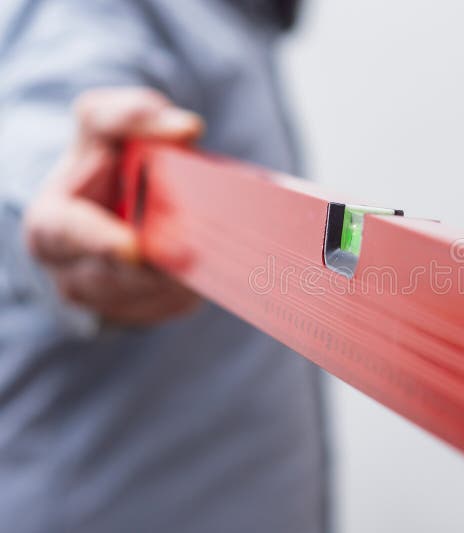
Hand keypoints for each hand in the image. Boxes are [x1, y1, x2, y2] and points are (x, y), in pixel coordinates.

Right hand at [24, 87, 204, 325]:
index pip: (71, 238)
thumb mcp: (104, 123)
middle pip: (123, 277)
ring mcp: (108, 303)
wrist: (112, 199)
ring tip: (214, 245)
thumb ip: (131, 115)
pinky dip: (197, 283)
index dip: (104, 243)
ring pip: (156, 295)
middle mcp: (73, 275)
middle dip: (162, 263)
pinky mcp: (145, 314)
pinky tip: (215, 260)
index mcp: (50, 227)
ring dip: (186, 273)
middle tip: (201, 247)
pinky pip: (176, 305)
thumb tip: (185, 128)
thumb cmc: (104, 159)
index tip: (136, 247)